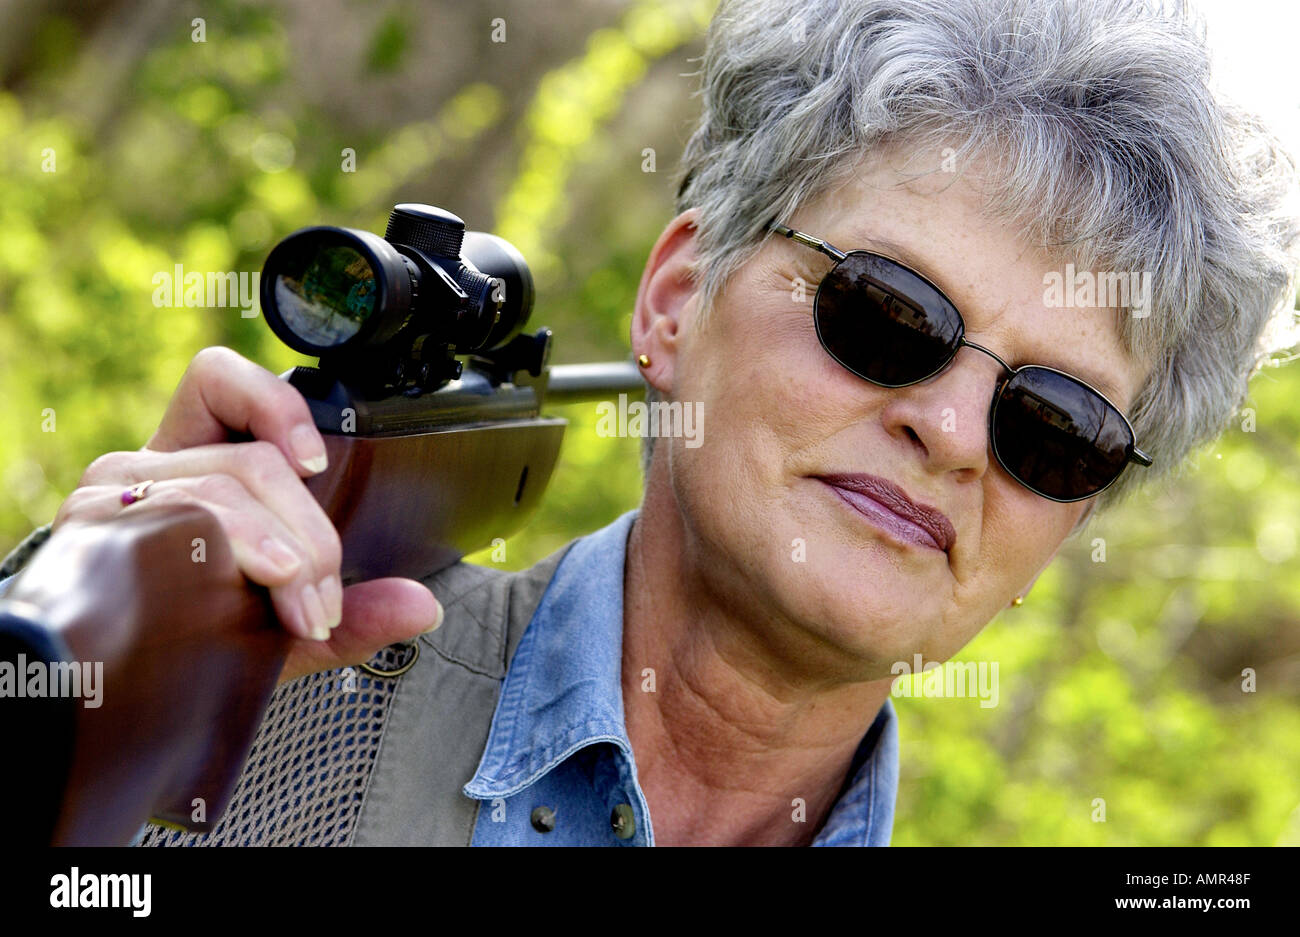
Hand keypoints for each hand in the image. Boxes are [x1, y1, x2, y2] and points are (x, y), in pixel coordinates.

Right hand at [52, 346, 442, 679]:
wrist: (116, 697)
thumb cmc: (195, 643)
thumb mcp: (285, 626)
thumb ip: (354, 614)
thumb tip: (424, 608)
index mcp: (188, 462)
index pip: (218, 380)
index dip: (275, 402)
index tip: (318, 464)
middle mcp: (143, 468)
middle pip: (253, 461)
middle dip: (311, 534)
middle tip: (320, 604)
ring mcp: (112, 496)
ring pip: (226, 486)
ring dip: (284, 553)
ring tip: (300, 613)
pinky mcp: (92, 528)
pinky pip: (177, 513)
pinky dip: (236, 547)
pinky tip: (254, 586)